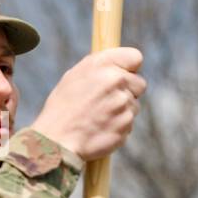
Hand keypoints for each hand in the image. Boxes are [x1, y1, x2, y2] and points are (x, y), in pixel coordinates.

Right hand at [29, 47, 146, 160]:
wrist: (57, 139)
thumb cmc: (63, 107)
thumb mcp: (74, 76)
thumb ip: (101, 67)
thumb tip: (120, 65)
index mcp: (103, 64)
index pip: (135, 57)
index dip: (130, 68)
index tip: (123, 75)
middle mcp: (116, 80)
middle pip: (140, 83)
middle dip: (128, 91)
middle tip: (107, 100)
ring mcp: (123, 103)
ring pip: (134, 105)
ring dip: (122, 110)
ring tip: (98, 116)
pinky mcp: (126, 124)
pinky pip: (129, 122)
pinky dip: (118, 125)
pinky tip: (100, 128)